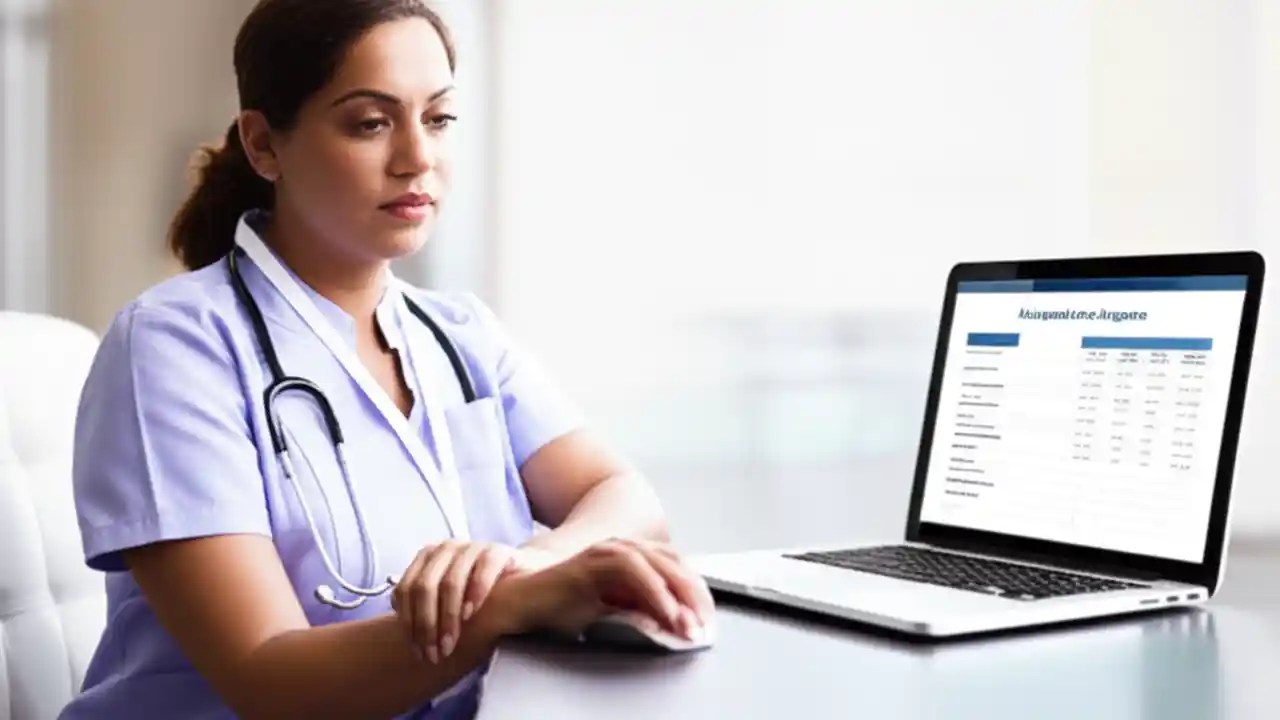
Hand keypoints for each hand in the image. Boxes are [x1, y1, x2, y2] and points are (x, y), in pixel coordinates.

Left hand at [391, 541, 519, 662]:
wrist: (520, 578)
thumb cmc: (476, 593)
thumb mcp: (446, 597)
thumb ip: (424, 606)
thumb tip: (399, 633)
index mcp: (426, 556)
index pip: (406, 590)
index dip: (408, 622)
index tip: (418, 651)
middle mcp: (446, 548)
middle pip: (424, 587)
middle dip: (426, 625)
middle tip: (434, 654)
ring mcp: (472, 547)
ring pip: (451, 582)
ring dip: (448, 618)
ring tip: (450, 644)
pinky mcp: (498, 551)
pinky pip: (483, 570)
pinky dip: (475, 593)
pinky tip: (471, 615)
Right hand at [498, 537, 715, 639]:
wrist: (522, 604)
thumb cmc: (561, 608)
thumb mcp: (612, 610)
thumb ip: (640, 609)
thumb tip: (674, 622)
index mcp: (630, 556)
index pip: (674, 566)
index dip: (694, 591)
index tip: (706, 618)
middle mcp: (622, 547)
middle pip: (673, 562)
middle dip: (694, 595)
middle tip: (704, 625)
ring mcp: (607, 550)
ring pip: (658, 564)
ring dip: (678, 596)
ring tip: (689, 624)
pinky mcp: (593, 561)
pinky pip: (633, 572)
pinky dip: (654, 592)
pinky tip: (666, 613)